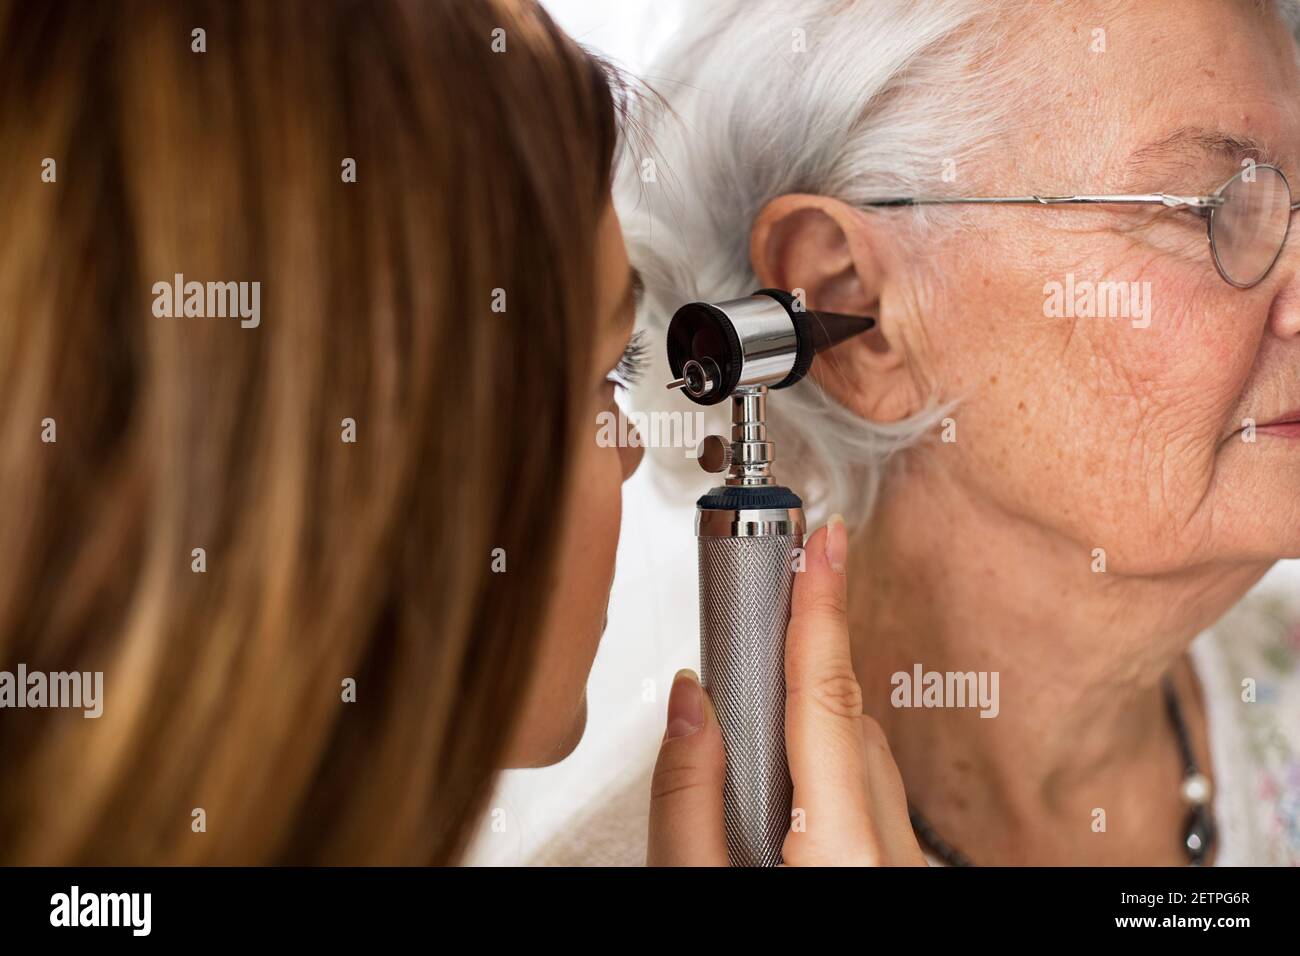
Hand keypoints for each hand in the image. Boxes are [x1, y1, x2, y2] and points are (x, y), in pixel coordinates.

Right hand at [646, 516, 926, 865]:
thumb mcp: (692, 888)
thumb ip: (685, 798)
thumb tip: (688, 703)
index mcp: (844, 851)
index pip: (828, 697)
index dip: (823, 608)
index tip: (826, 542)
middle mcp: (892, 854)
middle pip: (849, 724)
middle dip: (801, 667)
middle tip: (757, 618)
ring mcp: (905, 866)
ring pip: (864, 761)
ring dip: (810, 728)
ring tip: (748, 730)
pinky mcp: (897, 873)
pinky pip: (872, 799)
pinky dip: (828, 773)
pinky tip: (782, 788)